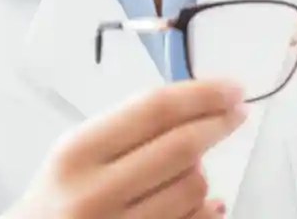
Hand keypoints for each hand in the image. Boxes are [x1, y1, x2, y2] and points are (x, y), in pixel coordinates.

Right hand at [4, 80, 247, 218]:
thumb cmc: (58, 197)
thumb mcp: (76, 154)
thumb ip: (128, 130)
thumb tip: (200, 107)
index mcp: (76, 153)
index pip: (154, 110)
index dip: (203, 95)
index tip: (232, 89)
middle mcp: (94, 193)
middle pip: (181, 147)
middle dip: (219, 124)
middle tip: (237, 113)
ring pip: (194, 188)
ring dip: (203, 173)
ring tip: (191, 169)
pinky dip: (208, 209)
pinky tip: (206, 203)